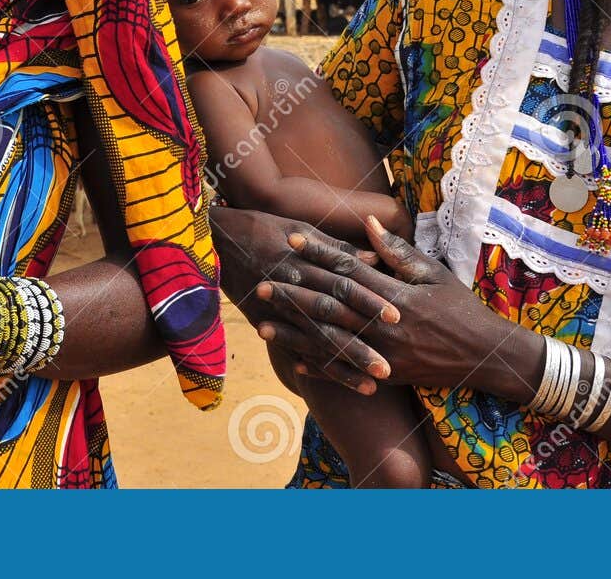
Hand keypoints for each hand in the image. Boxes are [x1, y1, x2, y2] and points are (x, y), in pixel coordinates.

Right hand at [209, 204, 385, 393]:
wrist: (214, 239)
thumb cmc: (262, 228)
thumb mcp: (299, 228)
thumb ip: (336, 248)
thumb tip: (372, 261)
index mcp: (305, 262)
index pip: (343, 283)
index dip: (369, 300)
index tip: (396, 317)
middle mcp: (293, 288)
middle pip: (332, 319)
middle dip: (360, 343)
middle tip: (389, 365)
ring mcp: (277, 309)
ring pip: (316, 341)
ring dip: (345, 363)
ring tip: (373, 384)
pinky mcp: (264, 322)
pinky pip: (294, 349)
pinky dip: (315, 366)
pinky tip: (338, 381)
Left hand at [258, 217, 543, 398]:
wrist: (486, 356)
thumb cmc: (461, 308)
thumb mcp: (434, 273)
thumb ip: (397, 252)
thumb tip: (367, 224)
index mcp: (397, 295)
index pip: (348, 270)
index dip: (318, 253)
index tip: (291, 238)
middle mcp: (385, 326)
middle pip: (330, 306)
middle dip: (293, 294)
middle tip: (260, 282)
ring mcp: (384, 354)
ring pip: (330, 341)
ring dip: (295, 333)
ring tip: (262, 323)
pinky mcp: (386, 375)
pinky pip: (347, 372)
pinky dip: (319, 367)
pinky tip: (293, 361)